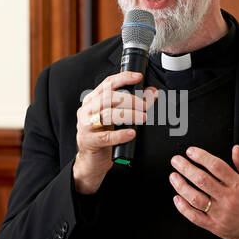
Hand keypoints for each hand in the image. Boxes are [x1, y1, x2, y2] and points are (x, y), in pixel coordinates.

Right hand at [73, 71, 157, 194]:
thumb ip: (132, 104)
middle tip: (145, 105)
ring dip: (129, 115)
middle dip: (130, 99)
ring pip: (108, 115)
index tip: (138, 77)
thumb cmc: (103, 136)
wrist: (91, 161)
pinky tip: (131, 134)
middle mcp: (87, 110)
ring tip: (143, 118)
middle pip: (109, 98)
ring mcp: (86, 126)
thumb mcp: (116, 117)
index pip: (107, 83)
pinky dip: (120, 135)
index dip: (123, 78)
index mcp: (92, 100)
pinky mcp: (89, 141)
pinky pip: (106, 137)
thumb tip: (152, 92)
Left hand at [169, 144, 238, 238]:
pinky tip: (177, 199)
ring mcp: (220, 213)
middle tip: (176, 161)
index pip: (216, 166)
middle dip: (185, 168)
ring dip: (181, 186)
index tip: (191, 152)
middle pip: (201, 180)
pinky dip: (183, 208)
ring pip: (195, 198)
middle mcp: (228, 198)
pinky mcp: (215, 226)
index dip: (201, 156)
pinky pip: (195, 217)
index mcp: (238, 184)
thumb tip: (236, 149)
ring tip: (173, 177)